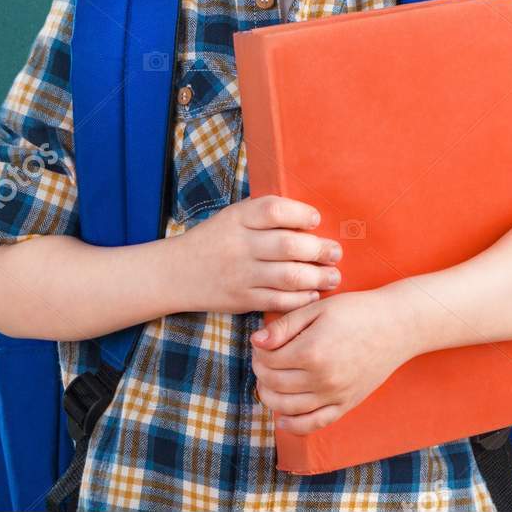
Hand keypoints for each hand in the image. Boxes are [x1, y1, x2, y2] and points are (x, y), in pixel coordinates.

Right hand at [173, 194, 342, 314]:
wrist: (176, 272)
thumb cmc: (215, 240)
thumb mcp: (232, 217)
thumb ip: (265, 215)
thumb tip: (312, 218)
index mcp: (237, 218)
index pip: (274, 210)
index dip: (301, 214)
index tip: (316, 220)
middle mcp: (239, 245)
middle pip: (288, 245)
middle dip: (319, 250)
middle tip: (335, 252)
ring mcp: (241, 274)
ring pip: (288, 276)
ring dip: (318, 277)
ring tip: (333, 275)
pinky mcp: (242, 299)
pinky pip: (278, 301)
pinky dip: (301, 299)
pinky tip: (313, 294)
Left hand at [249, 288, 413, 434]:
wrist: (397, 326)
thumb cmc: (357, 311)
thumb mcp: (317, 309)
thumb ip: (284, 326)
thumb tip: (256, 342)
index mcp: (311, 351)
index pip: (267, 360)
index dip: (257, 351)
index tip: (261, 343)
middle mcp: (321, 378)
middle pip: (273, 383)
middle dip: (260, 371)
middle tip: (263, 359)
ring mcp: (334, 395)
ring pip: (287, 407)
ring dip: (270, 396)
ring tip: (269, 382)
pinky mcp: (346, 404)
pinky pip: (314, 424)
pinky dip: (294, 425)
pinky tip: (283, 418)